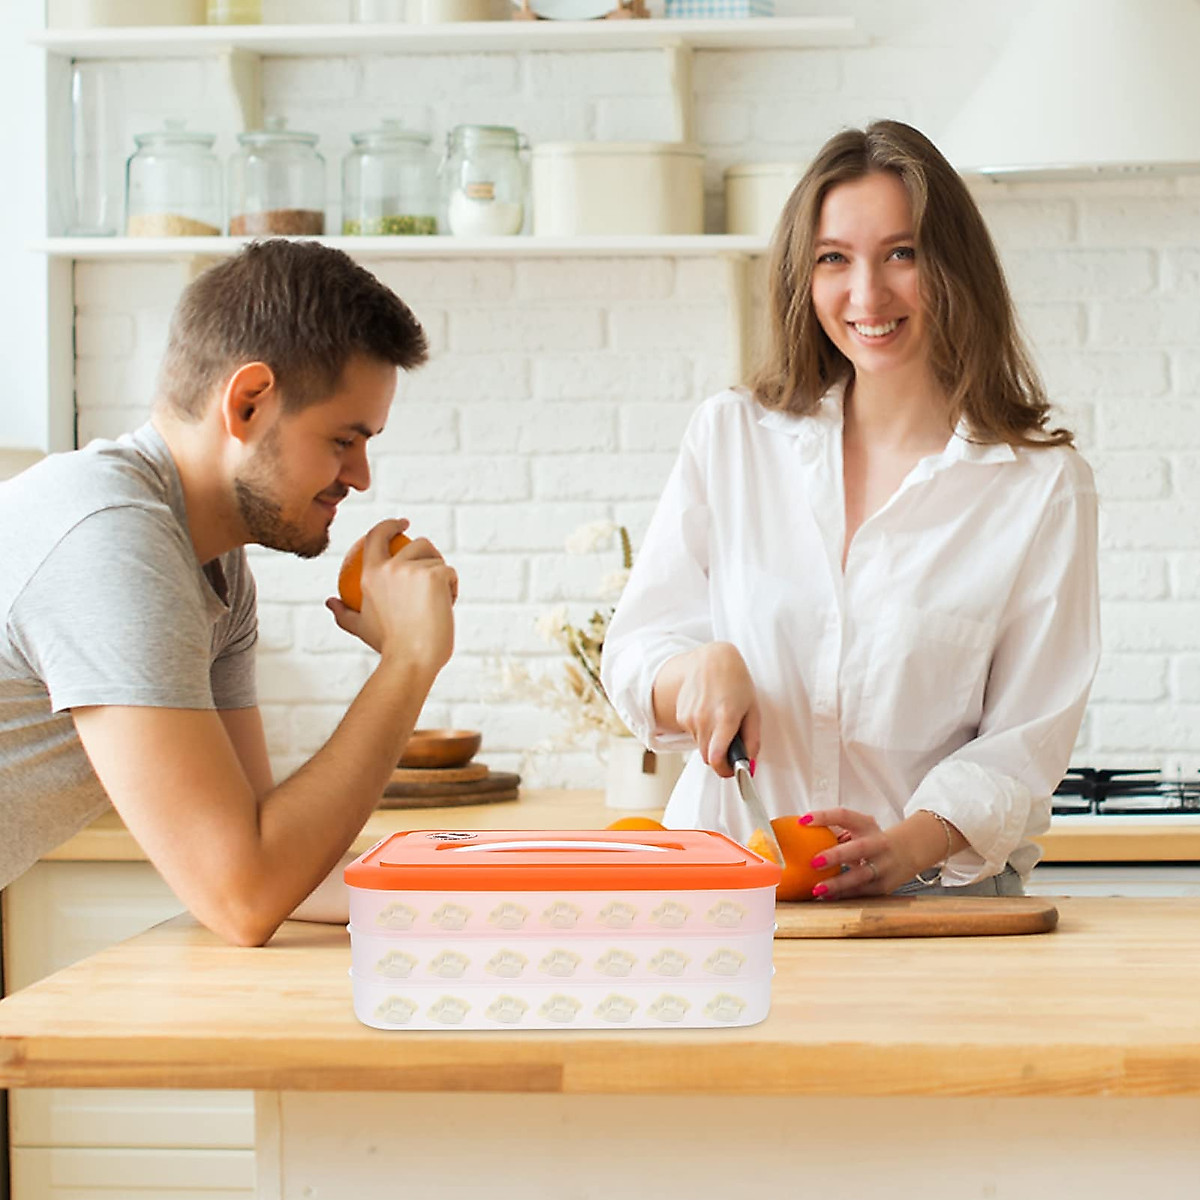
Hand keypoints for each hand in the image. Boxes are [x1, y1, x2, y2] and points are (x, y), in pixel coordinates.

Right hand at [326, 519, 456, 672]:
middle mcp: (390, 566)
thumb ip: (343, 613)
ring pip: (437, 559)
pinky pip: (450, 573)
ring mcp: (414, 569)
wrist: (411, 660)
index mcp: (370, 573)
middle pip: (418, 543)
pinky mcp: (436, 574)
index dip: (390, 524)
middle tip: (436, 569)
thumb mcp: (361, 627)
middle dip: (429, 553)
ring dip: (441, 576)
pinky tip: (447, 605)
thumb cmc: (388, 647)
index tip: (402, 524)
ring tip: (439, 601)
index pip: (377, 535)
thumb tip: (330, 602)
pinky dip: (452, 588)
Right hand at [671, 642, 759, 777]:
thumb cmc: (736, 683)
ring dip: (710, 741)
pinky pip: (693, 734)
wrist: (710, 661)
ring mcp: (690, 717)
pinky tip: (708, 712)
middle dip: (720, 757)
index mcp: (725, 718)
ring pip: (700, 746)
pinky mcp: (681, 715)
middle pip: (708, 757)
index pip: (716, 759)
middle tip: (730, 744)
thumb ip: (752, 740)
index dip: (725, 770)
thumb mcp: (753, 710)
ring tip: (719, 719)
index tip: (732, 770)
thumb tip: (750, 765)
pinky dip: (701, 730)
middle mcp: (704, 719)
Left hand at [799, 807, 922, 898]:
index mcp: (866, 825)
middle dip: (836, 855)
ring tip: (817, 888)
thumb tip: (796, 836)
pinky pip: (862, 891)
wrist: (909, 851)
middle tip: (814, 862)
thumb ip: (834, 832)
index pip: (844, 816)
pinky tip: (827, 897)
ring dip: (838, 883)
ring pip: (861, 876)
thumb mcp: (858, 829)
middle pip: (858, 848)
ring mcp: (883, 866)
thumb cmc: (871, 839)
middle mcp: (878, 843)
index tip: (802, 821)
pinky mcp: (884, 885)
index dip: (823, 817)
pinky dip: (844, 895)